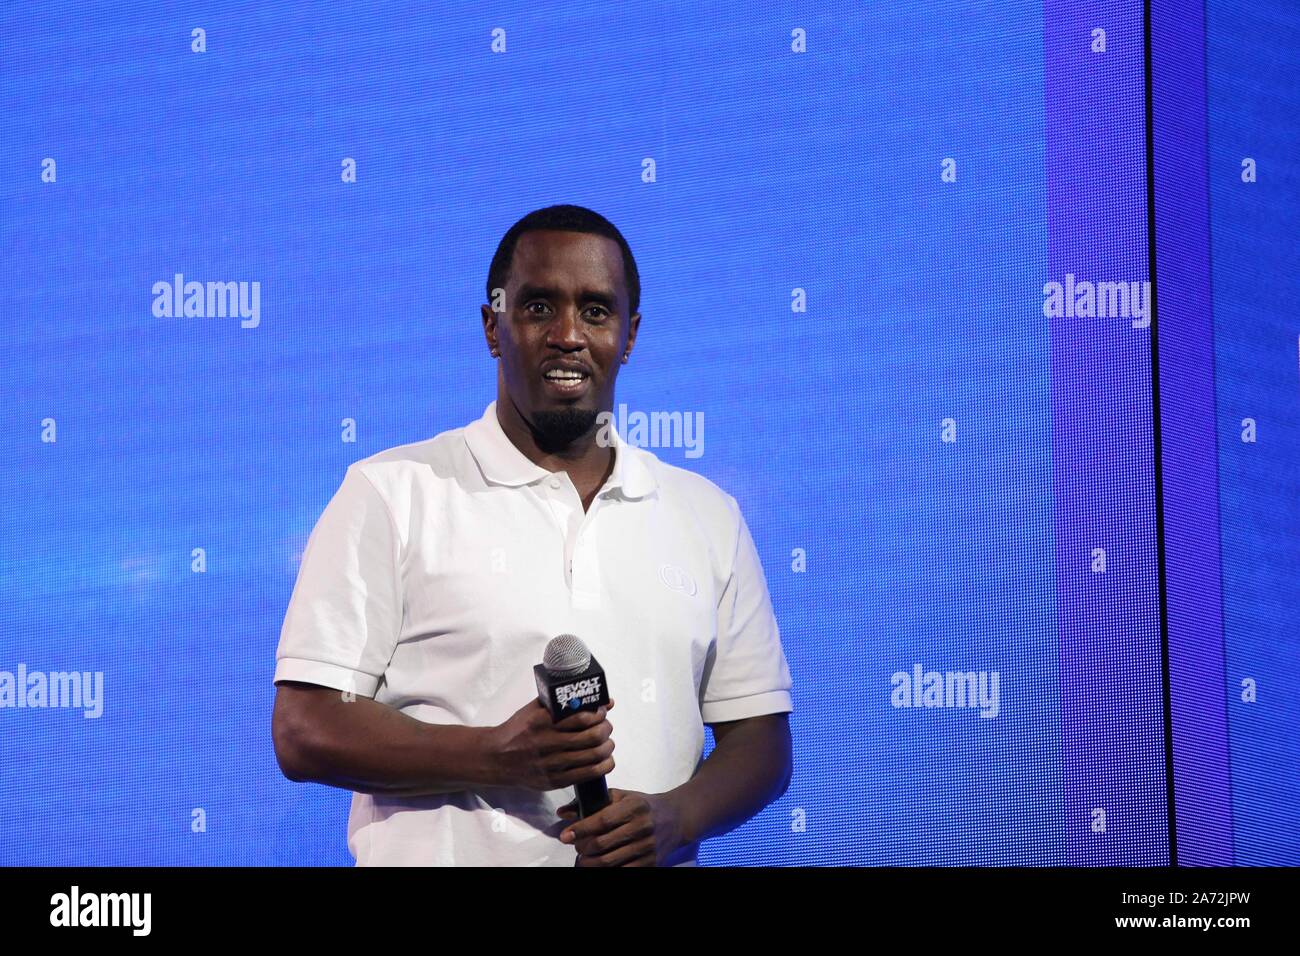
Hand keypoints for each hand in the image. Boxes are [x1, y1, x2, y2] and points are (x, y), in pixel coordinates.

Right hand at [484, 698, 614, 791]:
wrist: (496, 758)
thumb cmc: (518, 730)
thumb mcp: (534, 709)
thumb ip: (563, 701)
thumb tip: (600, 699)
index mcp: (542, 722)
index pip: (581, 718)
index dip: (598, 714)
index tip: (601, 711)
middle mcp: (547, 743)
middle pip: (592, 736)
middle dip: (606, 729)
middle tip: (606, 726)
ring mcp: (552, 764)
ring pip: (593, 755)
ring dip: (607, 747)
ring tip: (606, 742)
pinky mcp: (555, 781)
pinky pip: (588, 774)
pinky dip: (603, 766)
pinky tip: (606, 759)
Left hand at [556, 788, 693, 866]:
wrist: (676, 818)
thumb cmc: (643, 806)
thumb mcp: (621, 797)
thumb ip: (593, 802)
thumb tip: (562, 812)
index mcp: (634, 807)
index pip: (602, 820)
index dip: (581, 829)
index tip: (565, 835)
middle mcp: (642, 827)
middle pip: (603, 843)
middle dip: (583, 848)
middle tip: (575, 847)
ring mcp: (648, 847)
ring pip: (610, 861)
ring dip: (590, 862)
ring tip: (583, 858)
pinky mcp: (651, 863)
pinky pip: (623, 871)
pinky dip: (606, 871)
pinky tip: (598, 865)